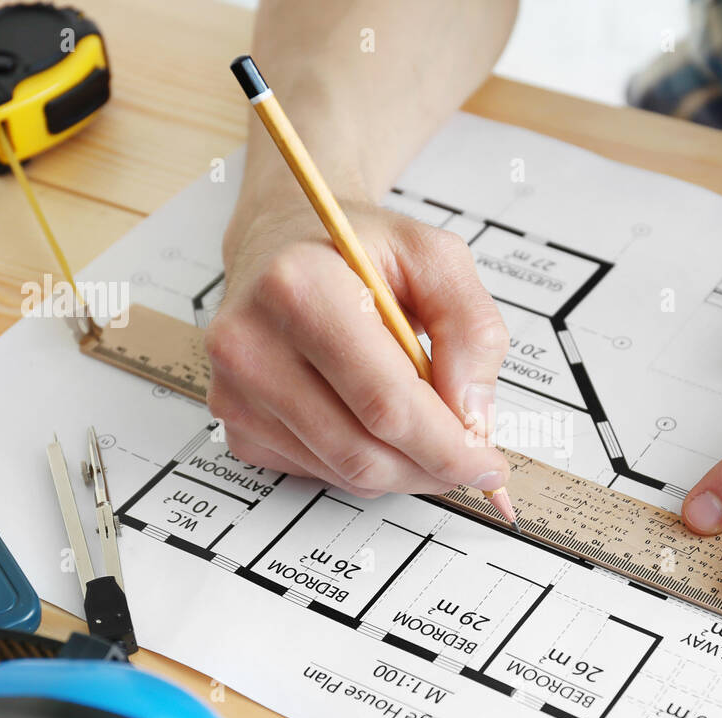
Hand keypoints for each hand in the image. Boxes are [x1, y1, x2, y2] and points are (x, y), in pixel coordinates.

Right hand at [209, 195, 509, 497]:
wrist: (284, 240)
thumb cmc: (360, 248)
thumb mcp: (435, 258)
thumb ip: (472, 329)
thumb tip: (473, 416)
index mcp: (300, 288)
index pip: (388, 403)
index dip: (448, 446)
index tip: (488, 462)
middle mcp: (252, 342)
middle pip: (365, 451)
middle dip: (433, 468)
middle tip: (471, 461)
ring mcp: (234, 388)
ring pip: (345, 473)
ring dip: (403, 470)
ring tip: (428, 432)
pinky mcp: (234, 420)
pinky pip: (319, 472)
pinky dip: (364, 463)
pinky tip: (372, 420)